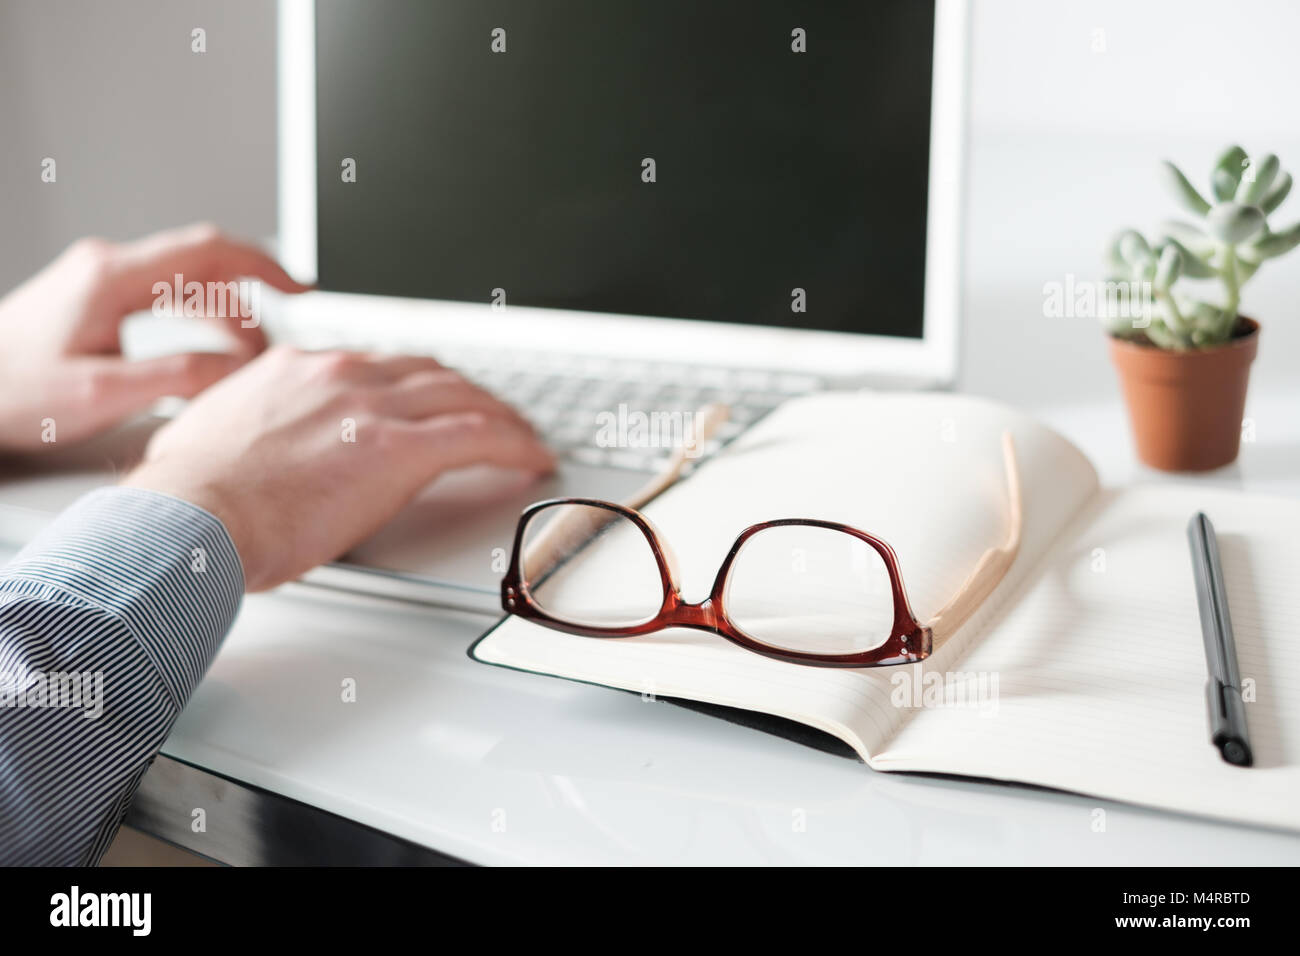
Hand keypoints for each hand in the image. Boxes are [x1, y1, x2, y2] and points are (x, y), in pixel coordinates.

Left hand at [0, 223, 309, 452]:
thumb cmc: (13, 393)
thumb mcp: (102, 392)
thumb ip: (177, 376)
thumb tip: (237, 367)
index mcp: (111, 278)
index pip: (209, 251)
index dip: (264, 267)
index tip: (300, 291)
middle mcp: (107, 268)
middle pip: (204, 263)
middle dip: (251, 297)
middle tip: (281, 333)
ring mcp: (101, 280)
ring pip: (187, 283)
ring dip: (225, 315)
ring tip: (248, 357)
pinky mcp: (97, 299)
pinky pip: (166, 297)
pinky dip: (199, 320)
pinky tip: (211, 352)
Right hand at [122, 346, 555, 590]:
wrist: (193, 518)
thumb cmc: (194, 498)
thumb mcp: (215, 439)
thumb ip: (249, 430)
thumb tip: (248, 448)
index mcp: (299, 369)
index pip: (381, 364)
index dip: (420, 382)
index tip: (435, 398)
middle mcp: (342, 375)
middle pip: (432, 372)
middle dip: (469, 392)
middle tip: (493, 414)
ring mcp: (374, 407)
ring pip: (464, 397)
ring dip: (502, 416)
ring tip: (525, 436)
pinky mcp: (400, 449)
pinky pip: (480, 435)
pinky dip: (515, 443)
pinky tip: (534, 457)